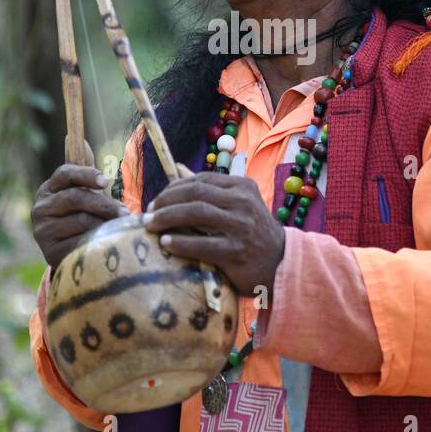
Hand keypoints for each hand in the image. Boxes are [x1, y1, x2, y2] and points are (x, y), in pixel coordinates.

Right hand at [31, 164, 128, 269]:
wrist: (68, 251)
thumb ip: (83, 169)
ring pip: (81, 221)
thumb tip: (74, 137)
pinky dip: (97, 241)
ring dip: (105, 223)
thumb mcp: (81, 192)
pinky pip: (80, 242)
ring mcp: (43, 230)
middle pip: (75, 198)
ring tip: (121, 226)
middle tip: (126, 212)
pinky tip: (109, 241)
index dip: (86, 175)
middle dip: (104, 204)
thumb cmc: (79, 215)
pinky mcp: (49, 250)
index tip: (106, 182)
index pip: (65, 174)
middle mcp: (40, 207)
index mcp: (48, 189)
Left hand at [142, 172, 285, 298]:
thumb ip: (210, 188)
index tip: (157, 200)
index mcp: (242, 187)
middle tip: (148, 213)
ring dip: (167, 217)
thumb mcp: (238, 204)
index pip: (201, 179)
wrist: (282, 263)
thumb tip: (178, 168)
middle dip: (166, 201)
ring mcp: (241, 226)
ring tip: (150, 225)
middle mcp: (243, 202)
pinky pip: (202, 244)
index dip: (174, 187)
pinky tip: (166, 243)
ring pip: (196, 212)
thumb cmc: (253, 233)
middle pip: (195, 193)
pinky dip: (180, 242)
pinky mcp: (237, 252)